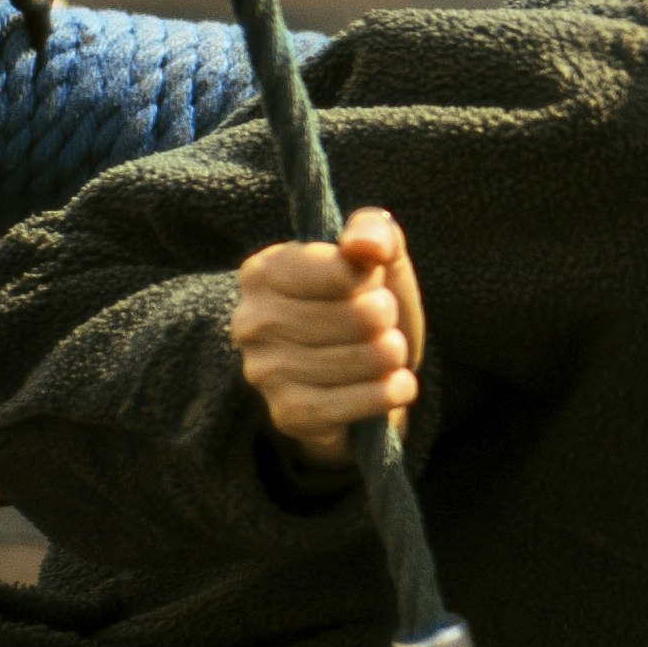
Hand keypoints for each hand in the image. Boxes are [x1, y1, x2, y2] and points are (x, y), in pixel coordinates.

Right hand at [230, 209, 427, 469]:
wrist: (361, 378)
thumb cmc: (364, 307)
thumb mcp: (375, 259)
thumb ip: (374, 231)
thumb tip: (364, 245)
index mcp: (263, 271)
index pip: (342, 270)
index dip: (372, 279)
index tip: (368, 283)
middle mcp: (251, 322)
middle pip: (360, 315)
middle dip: (387, 320)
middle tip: (381, 324)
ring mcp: (265, 372)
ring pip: (364, 358)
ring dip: (392, 356)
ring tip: (387, 353)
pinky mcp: (288, 415)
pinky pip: (356, 403)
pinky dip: (388, 392)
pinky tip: (396, 385)